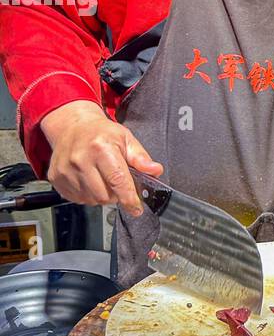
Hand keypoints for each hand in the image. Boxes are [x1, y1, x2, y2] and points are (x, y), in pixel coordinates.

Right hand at [40, 101, 163, 216]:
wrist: (71, 127)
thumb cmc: (100, 133)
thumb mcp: (125, 139)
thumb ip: (141, 157)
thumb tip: (155, 170)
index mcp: (101, 148)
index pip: (118, 181)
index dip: (129, 198)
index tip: (136, 208)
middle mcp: (81, 160)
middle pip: (104, 196)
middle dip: (115, 195)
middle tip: (116, 182)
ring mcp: (66, 170)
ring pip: (91, 200)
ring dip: (101, 195)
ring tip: (101, 179)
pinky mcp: (56, 178)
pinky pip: (77, 199)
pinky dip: (87, 195)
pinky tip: (89, 180)